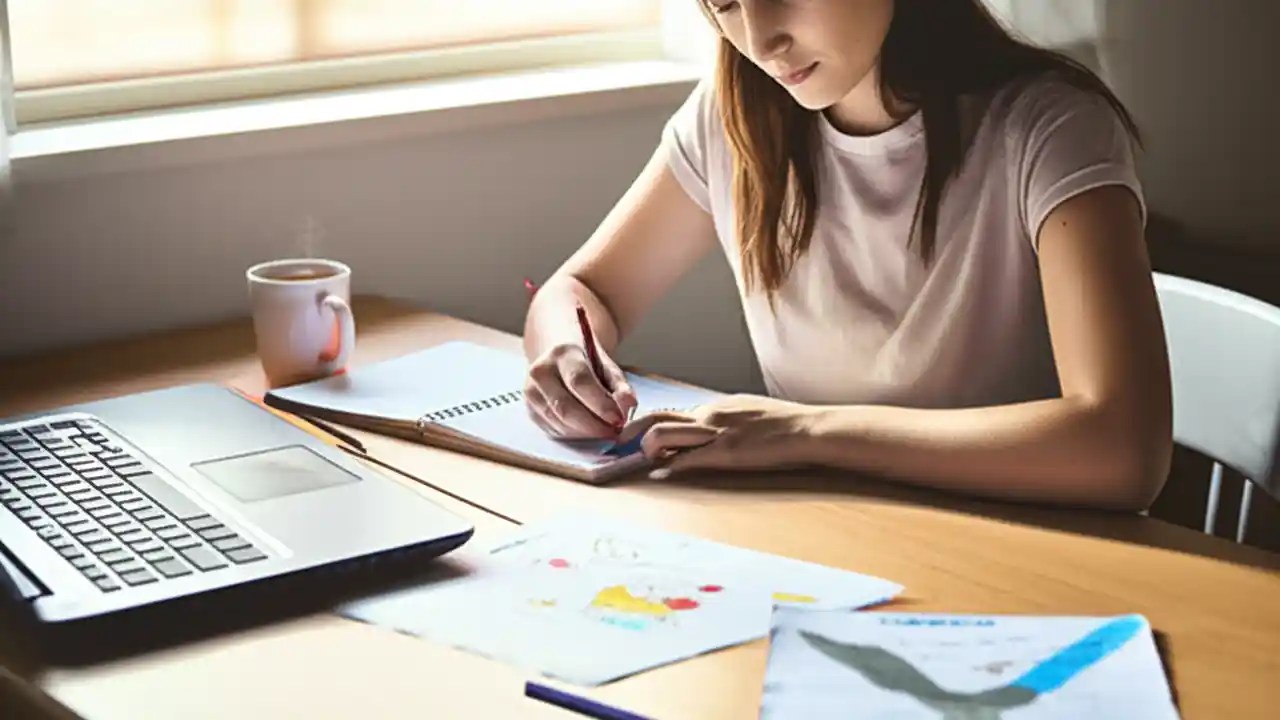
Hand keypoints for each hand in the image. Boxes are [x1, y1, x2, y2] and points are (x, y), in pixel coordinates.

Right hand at [525, 343, 638, 438]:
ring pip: (559, 423)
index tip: (618, 420)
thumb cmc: (586, 361)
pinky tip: (589, 432)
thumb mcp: (607, 366)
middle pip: (566, 407)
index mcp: (562, 353)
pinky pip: (554, 431)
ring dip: (586, 434)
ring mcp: (531, 393)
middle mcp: (540, 372)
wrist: (555, 355)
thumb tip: (629, 404)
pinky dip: (575, 436)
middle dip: (593, 426)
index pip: (580, 381)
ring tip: (605, 432)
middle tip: (614, 433)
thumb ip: (620, 386)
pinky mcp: (530, 410)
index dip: (600, 404)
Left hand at [619, 394, 816, 476]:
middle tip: (617, 445)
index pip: (673, 412)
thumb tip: (707, 433)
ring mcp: (715, 432)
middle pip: (657, 417)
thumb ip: (724, 423)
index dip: (649, 424)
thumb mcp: (748, 414)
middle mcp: (709, 414)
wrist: (806, 429)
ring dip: (645, 449)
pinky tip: (660, 475)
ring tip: (639, 461)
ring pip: (663, 433)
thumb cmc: (783, 425)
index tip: (633, 436)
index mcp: (715, 406)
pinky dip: (670, 467)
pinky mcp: (725, 452)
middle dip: (631, 431)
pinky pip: (688, 458)